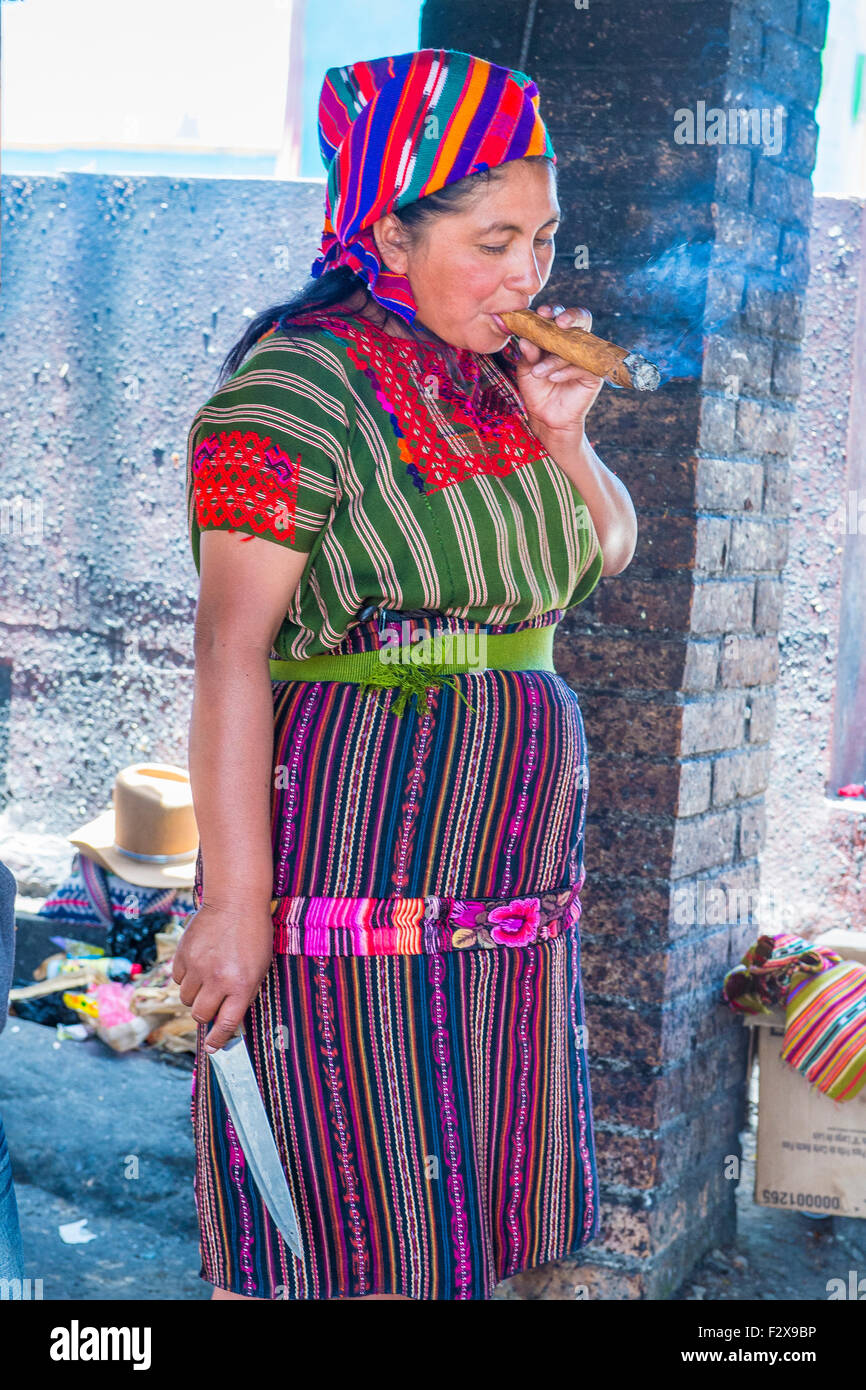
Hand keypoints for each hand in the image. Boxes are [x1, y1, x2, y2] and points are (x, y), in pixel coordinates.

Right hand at [172, 900, 273, 1051]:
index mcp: (241, 986)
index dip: (217, 1040)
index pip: (225, 1024)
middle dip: (204, 1014)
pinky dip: (186, 977)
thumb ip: (244, 994)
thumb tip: (228, 1020)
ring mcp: (198, 967)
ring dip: (194, 994)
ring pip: (185, 998)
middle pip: (200, 1015)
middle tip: (210, 1003)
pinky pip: (177, 979)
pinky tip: (198, 962)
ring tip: (207, 976)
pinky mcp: (183, 955)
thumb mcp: (259, 968)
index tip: (213, 1048)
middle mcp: (218, 980)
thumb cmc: (254, 936)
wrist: (235, 902)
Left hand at [510, 304, 603, 436]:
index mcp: (558, 336)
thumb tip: (525, 339)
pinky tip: (553, 378)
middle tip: (558, 322)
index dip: (553, 310)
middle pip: (582, 319)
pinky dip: (565, 371)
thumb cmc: (536, 389)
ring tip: (538, 372)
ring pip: (577, 346)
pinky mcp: (594, 375)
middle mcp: (575, 343)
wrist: (545, 417)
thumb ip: (528, 353)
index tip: (541, 313)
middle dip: (570, 316)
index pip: (560, 316)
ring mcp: (586, 357)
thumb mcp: (527, 369)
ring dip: (555, 359)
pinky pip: (581, 367)